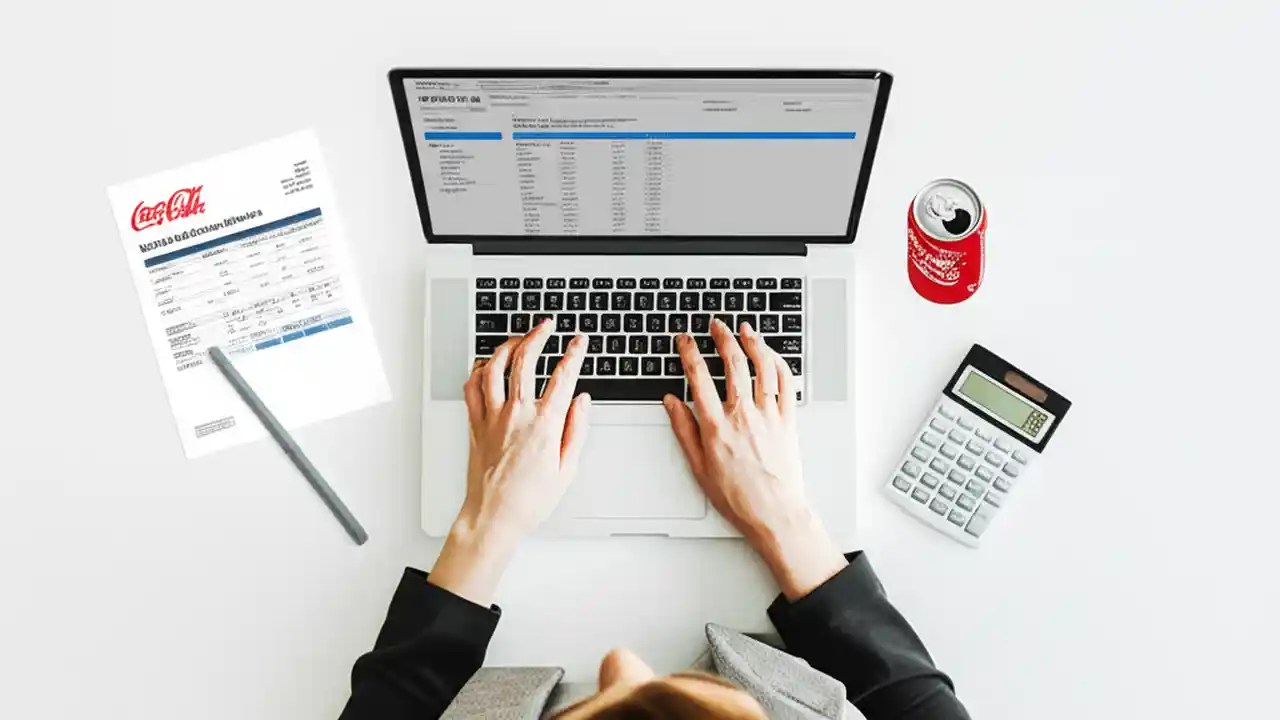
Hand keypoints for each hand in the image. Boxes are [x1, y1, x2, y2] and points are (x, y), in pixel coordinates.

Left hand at [429, 320, 590, 604]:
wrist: (493, 517)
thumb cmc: (529, 501)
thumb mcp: (568, 469)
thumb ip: (577, 429)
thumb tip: (582, 401)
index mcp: (544, 425)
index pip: (563, 376)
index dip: (574, 353)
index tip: (579, 341)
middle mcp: (516, 414)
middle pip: (525, 359)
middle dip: (538, 335)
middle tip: (546, 326)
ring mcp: (492, 417)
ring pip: (495, 366)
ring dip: (508, 345)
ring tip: (518, 338)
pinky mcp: (474, 424)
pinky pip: (472, 387)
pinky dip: (479, 370)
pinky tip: (488, 364)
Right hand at [663, 319, 845, 599]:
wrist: (774, 513)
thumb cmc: (737, 496)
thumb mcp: (698, 466)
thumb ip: (684, 430)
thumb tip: (671, 403)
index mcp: (716, 426)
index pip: (698, 378)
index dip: (689, 353)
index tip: (685, 340)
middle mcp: (743, 415)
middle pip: (732, 363)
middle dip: (722, 337)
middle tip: (715, 325)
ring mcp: (768, 415)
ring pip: (762, 366)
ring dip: (753, 342)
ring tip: (744, 329)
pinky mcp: (788, 420)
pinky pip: (786, 383)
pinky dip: (778, 363)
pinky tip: (771, 354)